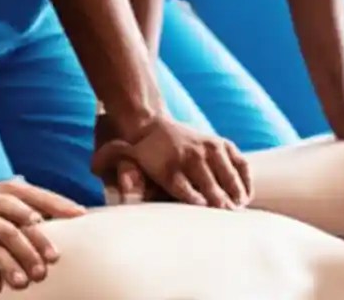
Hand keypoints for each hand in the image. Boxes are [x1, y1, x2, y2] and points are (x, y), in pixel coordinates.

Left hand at [91, 115, 251, 208]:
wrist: (151, 124)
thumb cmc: (140, 155)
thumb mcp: (124, 163)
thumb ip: (113, 169)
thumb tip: (98, 172)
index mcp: (168, 167)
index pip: (186, 189)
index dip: (197, 203)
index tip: (205, 213)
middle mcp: (190, 155)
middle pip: (210, 185)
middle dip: (220, 203)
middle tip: (228, 219)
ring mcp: (208, 148)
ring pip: (228, 174)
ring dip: (235, 194)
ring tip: (238, 210)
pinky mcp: (221, 143)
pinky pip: (240, 162)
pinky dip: (245, 179)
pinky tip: (245, 195)